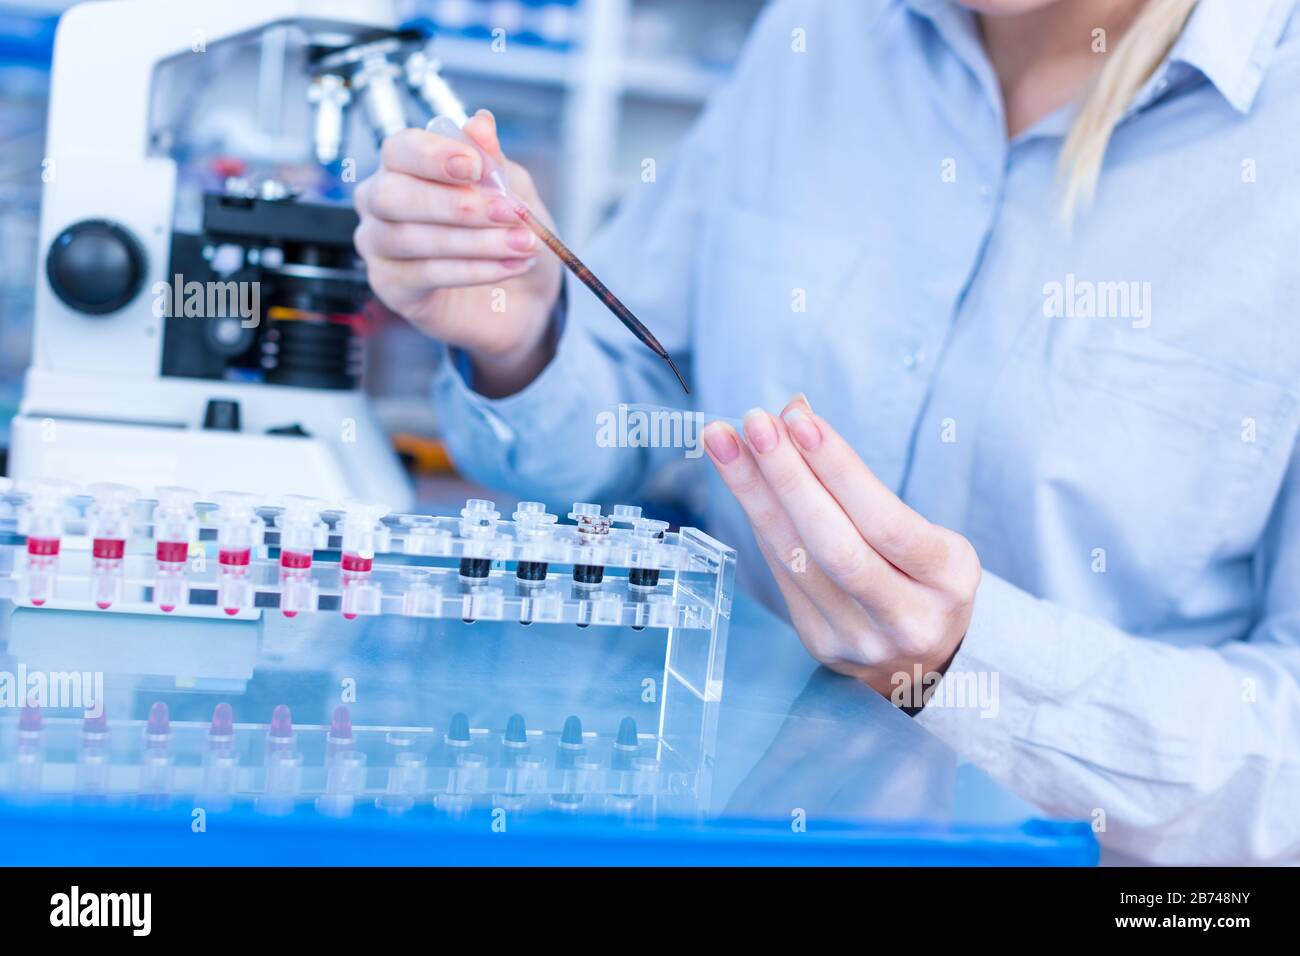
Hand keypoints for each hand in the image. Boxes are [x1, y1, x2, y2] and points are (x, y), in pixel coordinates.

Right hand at [353, 110, 562, 395]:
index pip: (400, 149)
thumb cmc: (508, 235)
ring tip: (522, 243)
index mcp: (405, 167)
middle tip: (506, 211)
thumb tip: (481, 122)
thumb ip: (494, 161)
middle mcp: (381, 203)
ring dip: (476, 241)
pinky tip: (509, 266)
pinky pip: (426, 275)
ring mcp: (380, 247)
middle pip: (391, 195)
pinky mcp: (392, 288)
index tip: (474, 166)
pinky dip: (474, 270)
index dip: (434, 155)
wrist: (524, 297)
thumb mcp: (513, 192)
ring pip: (412, 238)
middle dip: (454, 204)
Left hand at [701, 394, 980, 701]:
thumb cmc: (922, 577)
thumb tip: (795, 417)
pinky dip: (759, 520)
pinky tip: (741, 481)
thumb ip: (862, 486)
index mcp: (948, 581)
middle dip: (787, 476)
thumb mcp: (926, 533)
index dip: (838, 468)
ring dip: (754, 493)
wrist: (919, 656)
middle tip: (754, 423)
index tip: (799, 419)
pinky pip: (781, 572)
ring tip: (723, 442)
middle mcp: (907, 619)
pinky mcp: (819, 643)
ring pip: (796, 559)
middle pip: (834, 545)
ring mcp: (859, 640)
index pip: (886, 522)